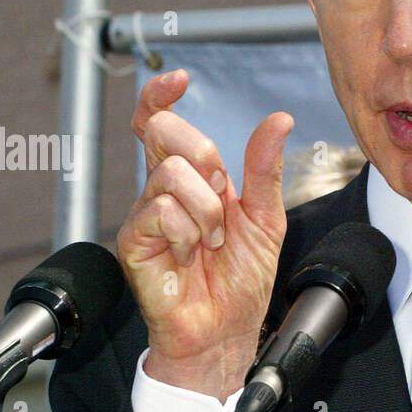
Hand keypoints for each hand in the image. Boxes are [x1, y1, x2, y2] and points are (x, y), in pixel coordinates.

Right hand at [116, 68, 294, 399]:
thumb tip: (279, 120)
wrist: (228, 332)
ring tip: (212, 242)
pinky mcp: (133, 242)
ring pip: (170, 175)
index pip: (161, 123)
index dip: (161, 95)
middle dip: (204, 155)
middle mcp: (161, 191)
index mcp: (191, 179)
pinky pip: (158, 210)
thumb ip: (265, 168)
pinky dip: (187, 232)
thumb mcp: (267, 218)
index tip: (179, 79)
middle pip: (163, 133)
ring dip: (206, 210)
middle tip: (223, 196)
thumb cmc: (241, 282)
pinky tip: (192, 254)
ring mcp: (144, 215)